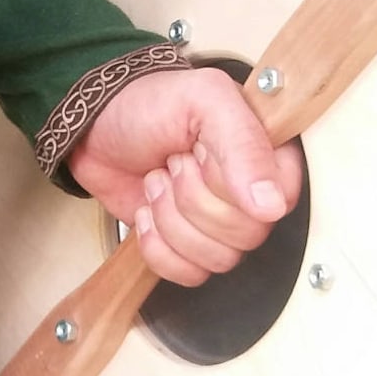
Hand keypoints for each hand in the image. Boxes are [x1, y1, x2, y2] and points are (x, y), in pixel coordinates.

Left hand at [67, 68, 302, 285]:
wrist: (95, 128)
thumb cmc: (150, 104)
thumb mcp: (203, 101)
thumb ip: (244, 146)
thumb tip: (273, 207)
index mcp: (268, 153)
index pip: (281, 200)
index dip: (232, 185)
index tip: (200, 154)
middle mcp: (252, 193)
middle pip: (247, 235)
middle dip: (193, 200)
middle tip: (172, 165)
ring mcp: (221, 224)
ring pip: (220, 259)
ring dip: (172, 221)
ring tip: (156, 181)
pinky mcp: (189, 247)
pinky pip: (191, 275)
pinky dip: (158, 247)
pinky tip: (146, 212)